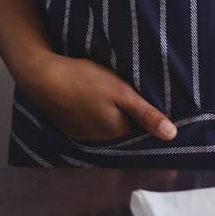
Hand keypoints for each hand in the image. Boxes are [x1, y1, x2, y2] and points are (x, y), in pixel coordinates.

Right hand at [16, 52, 177, 143]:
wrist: (42, 76)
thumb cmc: (84, 80)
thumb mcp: (121, 91)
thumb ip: (146, 113)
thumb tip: (172, 135)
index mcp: (116, 131)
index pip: (138, 124)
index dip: (141, 107)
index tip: (141, 91)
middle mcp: (100, 139)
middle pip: (121, 124)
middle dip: (125, 110)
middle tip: (123, 85)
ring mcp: (82, 133)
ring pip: (104, 122)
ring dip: (107, 110)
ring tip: (105, 88)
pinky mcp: (68, 124)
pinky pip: (88, 120)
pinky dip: (91, 109)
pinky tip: (88, 93)